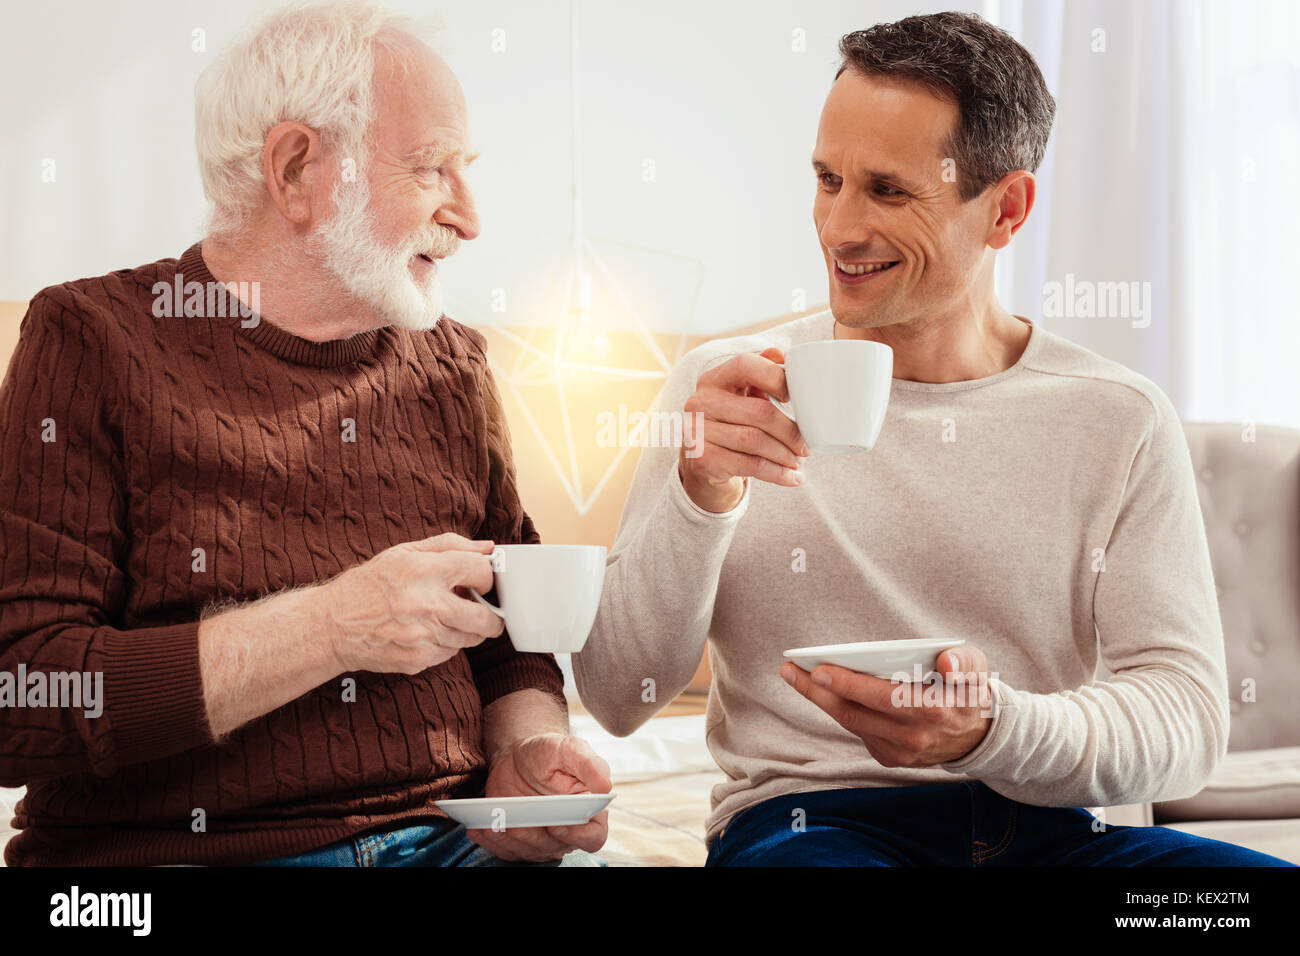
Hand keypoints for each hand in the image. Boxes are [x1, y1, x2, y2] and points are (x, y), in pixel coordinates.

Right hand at [322, 532, 504, 674]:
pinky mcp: (418, 659)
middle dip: (493, 616)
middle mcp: (425, 604)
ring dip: (467, 629)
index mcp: (423, 570)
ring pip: (471, 638)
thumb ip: (450, 545)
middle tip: (488, 612)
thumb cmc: (369, 585)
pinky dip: (448, 644)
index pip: (480, 572)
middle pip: (485, 617)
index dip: (488, 576)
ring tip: (447, 618)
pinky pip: (451, 654)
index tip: (483, 581)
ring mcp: (423, 636)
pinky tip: (428, 632)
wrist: (332, 626)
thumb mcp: (404, 553)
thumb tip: (489, 548)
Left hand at [465, 733, 611, 861]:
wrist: (519, 757)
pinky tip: (478, 827)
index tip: (557, 826)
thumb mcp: (569, 749)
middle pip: (554, 847)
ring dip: (509, 839)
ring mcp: (542, 840)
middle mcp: (568, 831)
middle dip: (532, 837)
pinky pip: (506, 850)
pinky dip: (490, 841)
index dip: (578, 836)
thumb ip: (589, 764)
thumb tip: (605, 786)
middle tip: (514, 822)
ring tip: (492, 822)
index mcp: (588, 811)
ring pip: (528, 852)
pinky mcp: (518, 842)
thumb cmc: (549, 753)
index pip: (593, 837)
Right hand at [679, 347, 810, 512]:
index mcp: (713, 379)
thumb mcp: (742, 397)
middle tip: (806, 445)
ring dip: (785, 454)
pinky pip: (750, 465)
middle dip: (790, 431)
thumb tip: (783, 354)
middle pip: (758, 411)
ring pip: (755, 441)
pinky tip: (793, 477)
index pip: (745, 365)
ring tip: (800, 460)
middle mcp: (699, 402)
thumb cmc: (730, 426)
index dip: (775, 377)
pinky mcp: (703, 459)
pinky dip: (778, 473)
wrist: (702, 467)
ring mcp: (697, 431)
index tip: (792, 397)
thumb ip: (761, 374)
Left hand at [780, 644, 993, 766]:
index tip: (819, 668)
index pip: (883, 697)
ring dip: (820, 700)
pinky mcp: (891, 758)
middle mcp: (914, 736)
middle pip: (854, 712)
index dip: (849, 684)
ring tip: (796, 676)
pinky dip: (839, 710)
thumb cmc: (967, 689)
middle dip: (817, 691)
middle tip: (790, 670)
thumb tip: (947, 664)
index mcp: (934, 709)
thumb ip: (964, 661)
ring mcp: (901, 752)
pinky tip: (823, 691)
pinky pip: (857, 731)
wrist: (978, 735)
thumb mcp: (976, 668)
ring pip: (850, 723)